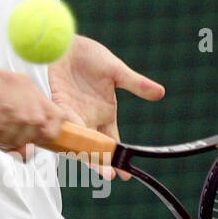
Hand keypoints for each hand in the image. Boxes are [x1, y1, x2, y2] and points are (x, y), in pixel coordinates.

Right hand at [0, 68, 63, 159]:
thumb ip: (13, 144)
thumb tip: (28, 155)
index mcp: (30, 96)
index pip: (57, 118)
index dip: (46, 136)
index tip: (23, 144)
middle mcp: (25, 86)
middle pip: (39, 123)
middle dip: (17, 139)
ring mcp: (12, 80)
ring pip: (24, 119)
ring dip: (3, 134)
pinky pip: (6, 110)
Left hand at [48, 36, 164, 178]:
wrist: (67, 45)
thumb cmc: (90, 57)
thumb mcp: (116, 71)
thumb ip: (136, 84)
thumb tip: (160, 92)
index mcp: (105, 114)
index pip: (112, 142)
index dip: (118, 158)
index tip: (124, 174)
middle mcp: (88, 119)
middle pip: (94, 146)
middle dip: (101, 161)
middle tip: (109, 174)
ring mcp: (72, 113)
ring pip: (77, 139)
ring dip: (83, 151)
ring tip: (92, 165)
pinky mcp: (57, 103)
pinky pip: (63, 119)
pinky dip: (68, 129)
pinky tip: (73, 139)